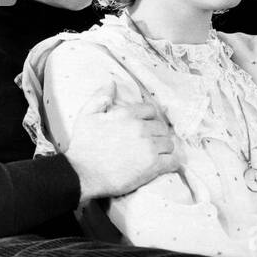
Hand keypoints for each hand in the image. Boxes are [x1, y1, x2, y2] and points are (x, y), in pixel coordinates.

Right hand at [65, 82, 179, 202]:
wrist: (83, 174)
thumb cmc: (83, 147)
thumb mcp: (86, 116)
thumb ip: (99, 97)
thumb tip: (111, 83)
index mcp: (127, 115)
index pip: (151, 110)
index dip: (148, 119)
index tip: (144, 128)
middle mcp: (141, 128)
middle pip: (161, 127)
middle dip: (157, 134)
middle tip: (150, 143)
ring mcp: (149, 147)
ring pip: (169, 143)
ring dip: (164, 148)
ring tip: (155, 155)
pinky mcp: (153, 165)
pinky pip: (173, 160)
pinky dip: (171, 163)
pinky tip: (165, 165)